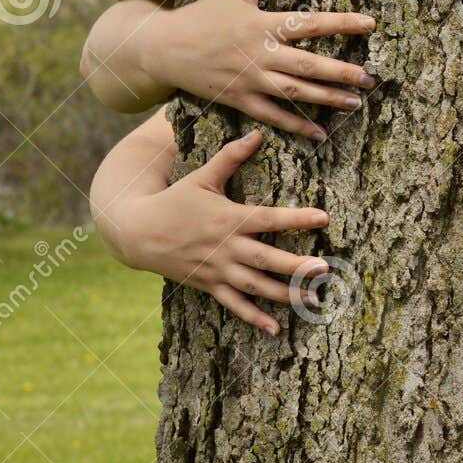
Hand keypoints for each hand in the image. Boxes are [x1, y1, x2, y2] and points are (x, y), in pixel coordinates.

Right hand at [114, 130, 329, 334]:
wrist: (138, 232)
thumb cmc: (175, 200)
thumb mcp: (202, 176)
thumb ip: (231, 156)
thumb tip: (257, 133)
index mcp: (229, 218)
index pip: (268, 219)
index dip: (296, 219)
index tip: (324, 217)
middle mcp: (226, 247)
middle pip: (266, 259)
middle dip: (296, 266)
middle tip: (324, 269)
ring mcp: (218, 270)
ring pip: (256, 286)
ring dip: (285, 294)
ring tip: (313, 299)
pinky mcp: (209, 286)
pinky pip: (234, 305)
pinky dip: (253, 318)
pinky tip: (275, 328)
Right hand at [148, 0, 376, 138]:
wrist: (164, 48)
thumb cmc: (203, 17)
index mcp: (262, 24)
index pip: (310, 22)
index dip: (342, 23)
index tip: (370, 24)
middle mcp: (259, 53)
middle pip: (308, 64)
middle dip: (341, 72)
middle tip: (370, 78)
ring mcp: (250, 80)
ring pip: (296, 93)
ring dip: (327, 99)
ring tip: (355, 103)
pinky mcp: (240, 100)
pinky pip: (273, 116)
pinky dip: (296, 126)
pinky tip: (320, 134)